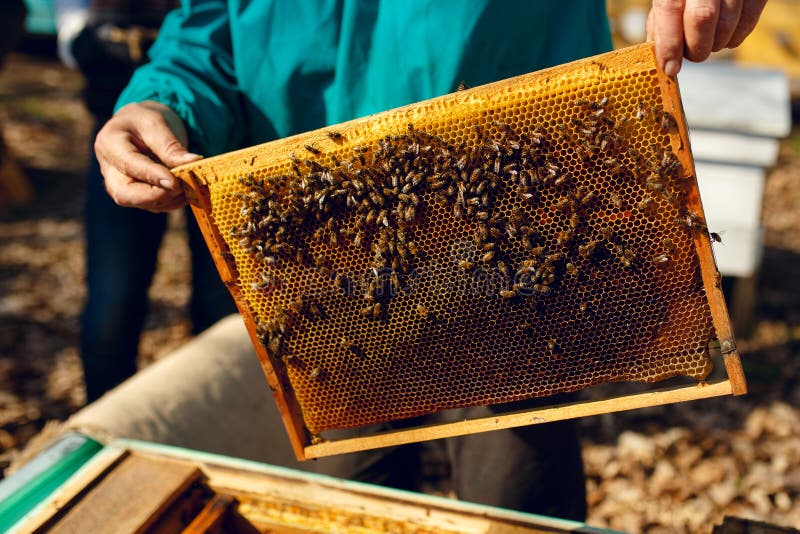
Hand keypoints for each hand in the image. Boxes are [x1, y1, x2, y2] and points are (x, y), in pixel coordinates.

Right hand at [95, 101, 202, 211]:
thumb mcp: (156, 124)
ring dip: (171, 199)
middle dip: (158, 196)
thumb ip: (170, 146)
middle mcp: (110, 171)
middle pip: (126, 195)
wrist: (138, 128)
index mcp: (110, 145)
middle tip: (184, 188)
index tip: (174, 182)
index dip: (152, 176)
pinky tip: (188, 190)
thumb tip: (192, 162)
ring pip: (144, 204)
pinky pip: (155, 206)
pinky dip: (174, 201)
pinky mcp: (137, 197)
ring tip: (192, 185)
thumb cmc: (144, 121)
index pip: (129, 166)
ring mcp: (122, 187)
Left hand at [646, 0, 767, 75]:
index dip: (669, 44)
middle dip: (696, 48)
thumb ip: (660, 23)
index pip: (669, 9)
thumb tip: (661, 56)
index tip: (670, 67)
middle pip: (701, 18)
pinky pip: (748, 21)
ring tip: (709, 40)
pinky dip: (735, 37)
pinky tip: (726, 33)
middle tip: (693, 54)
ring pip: (726, 23)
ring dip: (716, 44)